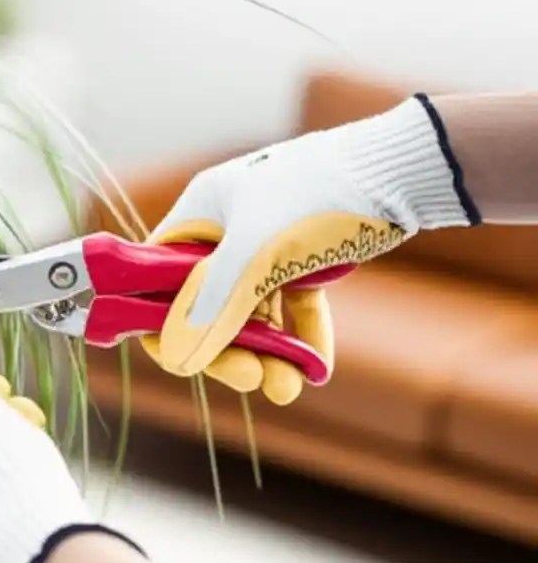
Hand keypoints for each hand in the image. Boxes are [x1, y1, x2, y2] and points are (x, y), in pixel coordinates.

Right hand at [140, 96, 472, 402]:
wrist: (405, 173)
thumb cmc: (320, 197)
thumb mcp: (258, 254)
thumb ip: (214, 307)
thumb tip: (174, 357)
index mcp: (201, 212)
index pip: (157, 274)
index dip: (160, 318)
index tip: (184, 359)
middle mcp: (227, 227)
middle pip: (208, 303)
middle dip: (228, 349)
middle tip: (252, 379)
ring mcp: (268, 242)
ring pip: (252, 310)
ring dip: (266, 353)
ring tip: (287, 389)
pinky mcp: (307, 256)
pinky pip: (291, 305)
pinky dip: (300, 337)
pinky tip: (315, 370)